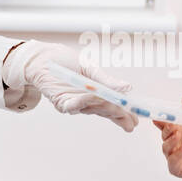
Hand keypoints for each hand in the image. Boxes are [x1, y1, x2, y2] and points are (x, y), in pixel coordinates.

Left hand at [1, 40, 138, 131]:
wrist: (45, 58)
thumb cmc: (67, 63)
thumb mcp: (91, 69)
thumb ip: (107, 80)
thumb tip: (127, 88)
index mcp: (96, 95)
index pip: (113, 108)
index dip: (125, 114)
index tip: (136, 119)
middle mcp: (86, 103)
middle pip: (105, 112)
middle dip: (119, 117)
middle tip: (132, 122)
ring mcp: (74, 104)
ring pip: (92, 109)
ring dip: (106, 108)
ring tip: (120, 110)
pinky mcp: (61, 102)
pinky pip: (73, 106)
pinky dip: (82, 103)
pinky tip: (92, 99)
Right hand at [153, 97, 181, 180]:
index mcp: (179, 131)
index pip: (165, 124)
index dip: (160, 119)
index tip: (158, 114)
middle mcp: (174, 143)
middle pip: (164, 134)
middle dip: (167, 129)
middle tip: (173, 126)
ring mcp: (174, 155)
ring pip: (165, 147)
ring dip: (171, 141)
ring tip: (179, 136)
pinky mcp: (176, 167)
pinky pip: (171, 161)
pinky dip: (176, 155)